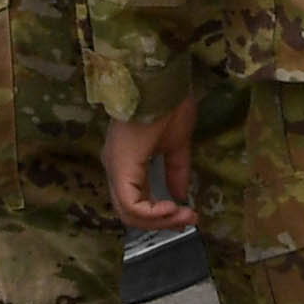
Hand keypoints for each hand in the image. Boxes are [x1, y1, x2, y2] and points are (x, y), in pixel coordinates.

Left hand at [103, 98, 197, 234]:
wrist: (161, 80)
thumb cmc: (167, 104)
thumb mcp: (176, 143)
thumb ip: (176, 171)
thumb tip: (180, 196)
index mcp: (125, 163)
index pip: (135, 202)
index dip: (161, 215)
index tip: (189, 213)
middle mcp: (114, 168)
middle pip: (130, 213)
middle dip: (161, 223)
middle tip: (188, 218)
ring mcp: (115, 167)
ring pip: (128, 213)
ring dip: (159, 220)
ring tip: (184, 214)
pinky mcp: (120, 166)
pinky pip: (130, 203)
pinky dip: (152, 213)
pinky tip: (172, 208)